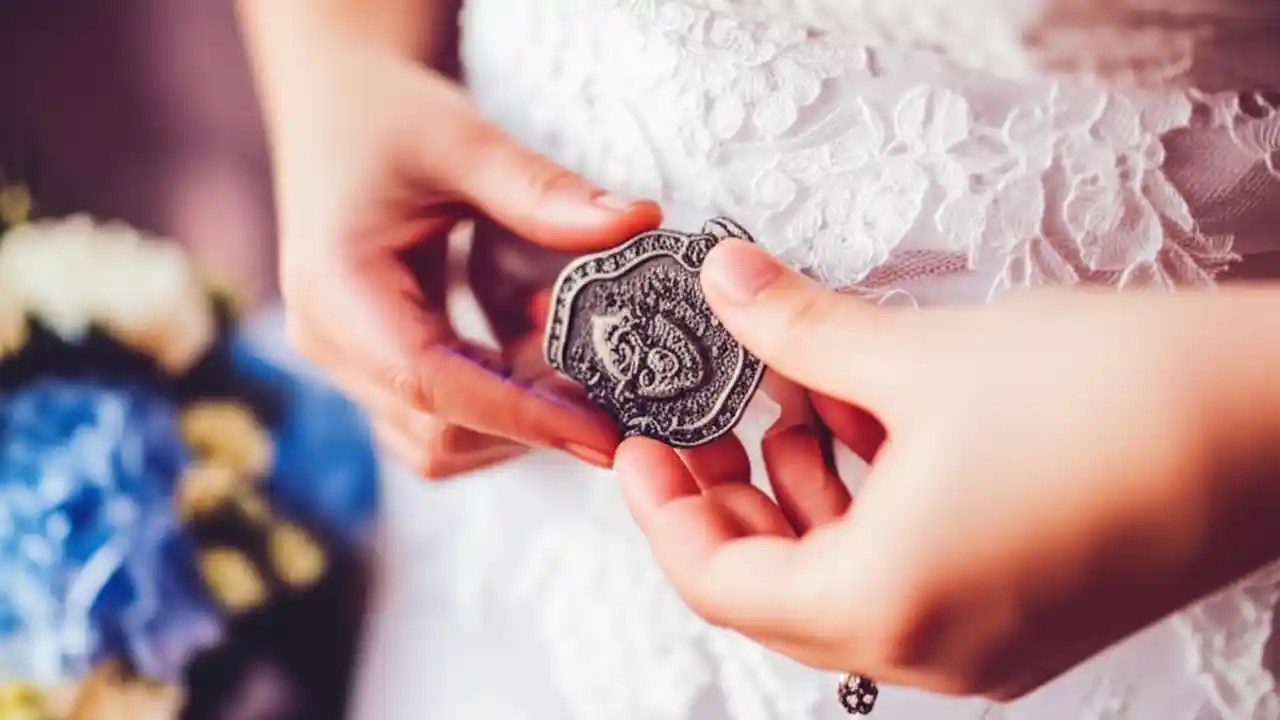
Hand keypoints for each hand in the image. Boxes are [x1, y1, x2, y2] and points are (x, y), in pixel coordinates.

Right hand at [251, 22, 660, 477]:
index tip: (606, 432)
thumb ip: (544, 191)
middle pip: (439, 431)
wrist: (330, 105)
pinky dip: (498, 401)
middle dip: (532, 417)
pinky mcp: (371, 363)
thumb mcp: (465, 140)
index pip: (434, 384)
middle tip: (612, 378)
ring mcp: (346, 360)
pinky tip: (538, 345)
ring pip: (439, 441)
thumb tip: (639, 222)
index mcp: (338, 287)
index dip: (523, 417)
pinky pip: (437, 416)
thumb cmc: (384, 113)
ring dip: (518, 417)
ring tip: (575, 354)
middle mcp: (330, 340)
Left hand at [617, 239, 1279, 697]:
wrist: (1278, 419)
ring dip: (804, 501)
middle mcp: (933, 649)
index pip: (719, 582)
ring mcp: (987, 645)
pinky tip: (874, 431)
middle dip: (730, 501)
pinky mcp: (1030, 617)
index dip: (663, 511)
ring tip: (798, 408)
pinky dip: (871, 516)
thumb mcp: (919, 355)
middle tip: (707, 427)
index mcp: (886, 603)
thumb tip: (731, 287)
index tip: (640, 451)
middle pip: (776, 593)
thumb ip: (799, 327)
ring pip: (844, 587)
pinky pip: (910, 581)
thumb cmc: (1118, 401)